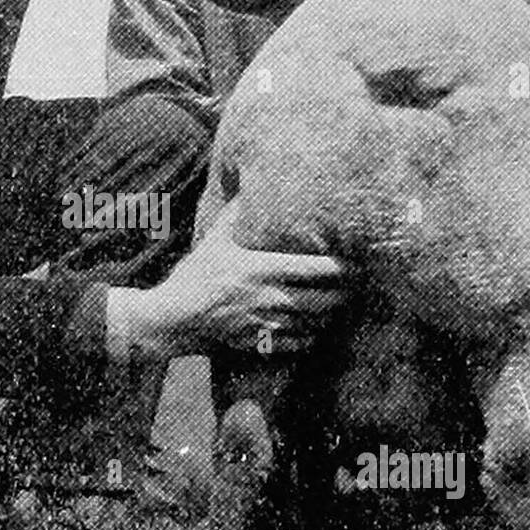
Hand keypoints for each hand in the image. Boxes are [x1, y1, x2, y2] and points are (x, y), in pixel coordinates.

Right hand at [107, 201, 344, 360]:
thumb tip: (243, 185)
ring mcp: (268, 323)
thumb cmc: (194, 276)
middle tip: (354, 287)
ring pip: (315, 323)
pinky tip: (313, 329)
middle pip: (325, 300)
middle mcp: (271, 298)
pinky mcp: (261, 343)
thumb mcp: (214, 240)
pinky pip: (298, 344)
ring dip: (329, 316)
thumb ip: (234, 215)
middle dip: (343, 295)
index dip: (342, 267)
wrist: (174, 319)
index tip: (355, 262)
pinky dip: (311, 337)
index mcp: (264, 269)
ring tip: (338, 306)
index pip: (316, 268)